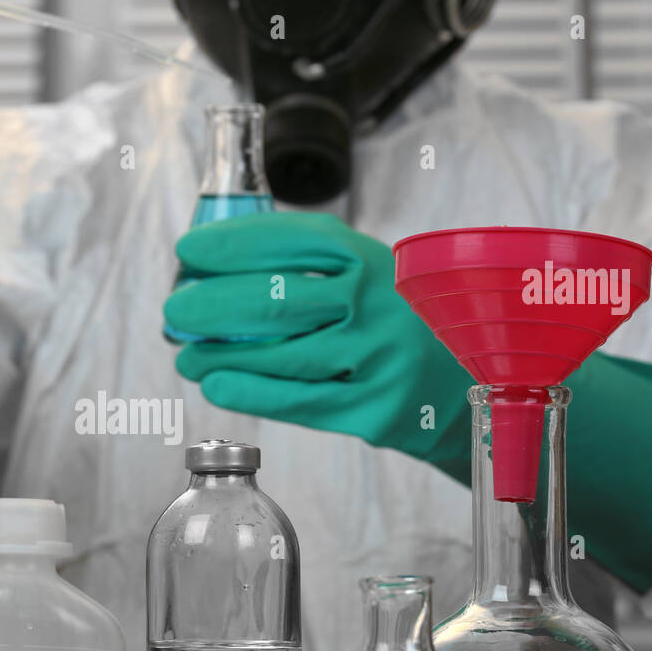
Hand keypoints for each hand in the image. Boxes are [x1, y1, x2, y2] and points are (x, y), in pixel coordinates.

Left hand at [166, 212, 473, 477]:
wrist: (476, 380)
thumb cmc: (406, 320)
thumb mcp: (375, 273)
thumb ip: (313, 266)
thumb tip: (220, 267)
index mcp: (372, 259)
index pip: (288, 242)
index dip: (230, 245)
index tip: (189, 250)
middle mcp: (375, 306)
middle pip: (273, 300)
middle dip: (210, 305)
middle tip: (175, 311)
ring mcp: (375, 359)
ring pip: (279, 356)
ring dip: (219, 356)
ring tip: (185, 355)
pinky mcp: (372, 409)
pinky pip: (297, 401)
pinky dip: (249, 392)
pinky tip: (216, 384)